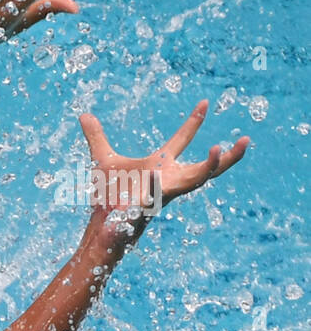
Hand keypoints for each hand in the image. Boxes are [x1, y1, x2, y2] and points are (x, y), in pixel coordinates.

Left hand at [79, 101, 250, 248]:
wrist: (101, 228)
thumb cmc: (108, 198)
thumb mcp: (102, 161)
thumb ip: (96, 137)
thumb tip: (84, 115)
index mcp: (160, 166)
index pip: (182, 140)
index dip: (194, 122)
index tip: (205, 102)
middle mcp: (168, 180)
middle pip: (207, 168)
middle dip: (228, 156)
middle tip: (246, 140)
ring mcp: (163, 194)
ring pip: (196, 182)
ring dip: (210, 167)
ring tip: (221, 149)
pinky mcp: (149, 208)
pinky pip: (157, 195)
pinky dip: (156, 185)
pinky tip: (154, 174)